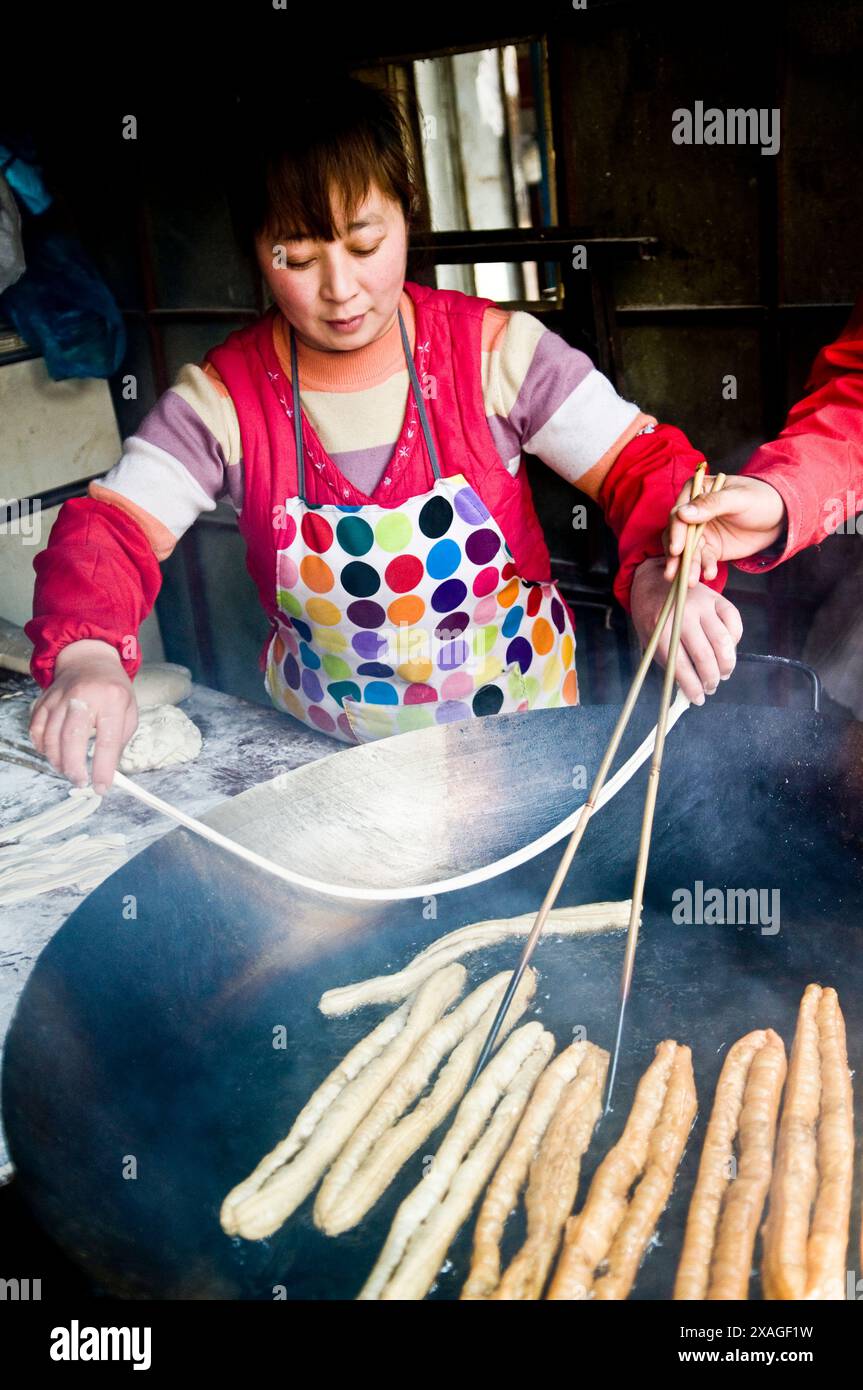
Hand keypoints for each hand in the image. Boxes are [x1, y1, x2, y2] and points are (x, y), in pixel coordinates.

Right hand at [29, 640, 137, 794]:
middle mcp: (83, 696)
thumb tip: (108, 770)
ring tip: (68, 770)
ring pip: (51, 735)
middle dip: (74, 766)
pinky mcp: (44, 700)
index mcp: (111, 699)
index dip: (103, 768)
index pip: (107, 740)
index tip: (101, 787)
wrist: (89, 660)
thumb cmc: (112, 689)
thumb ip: (120, 739)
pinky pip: (36, 728)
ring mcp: (60, 697)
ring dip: (57, 759)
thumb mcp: (129, 710)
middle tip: (79, 781)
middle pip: (72, 737)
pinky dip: (41, 746)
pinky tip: (51, 754)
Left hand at [630, 557, 742, 702]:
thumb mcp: (652, 640)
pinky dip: (734, 642)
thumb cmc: (653, 616)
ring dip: (726, 664)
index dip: (692, 686)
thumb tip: (690, 689)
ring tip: (722, 674)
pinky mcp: (718, 598)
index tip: (698, 699)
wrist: (654, 580)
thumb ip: (670, 662)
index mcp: (662, 627)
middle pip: (705, 655)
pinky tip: (727, 651)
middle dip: (710, 679)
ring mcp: (703, 603)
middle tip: (710, 688)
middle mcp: (684, 614)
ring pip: (723, 641)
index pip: (681, 664)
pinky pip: (734, 623)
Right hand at [663, 474, 786, 584]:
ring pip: (687, 551)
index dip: (676, 532)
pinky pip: (703, 560)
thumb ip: (711, 504)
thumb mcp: (739, 498)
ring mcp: (701, 532)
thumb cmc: (760, 498)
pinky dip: (704, 568)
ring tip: (691, 581)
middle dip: (677, 556)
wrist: (780, 517)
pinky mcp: (710, 548)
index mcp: (696, 492)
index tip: (676, 549)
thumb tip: (682, 513)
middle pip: (678, 535)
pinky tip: (710, 574)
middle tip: (675, 573)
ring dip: (688, 567)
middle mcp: (693, 513)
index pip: (678, 513)